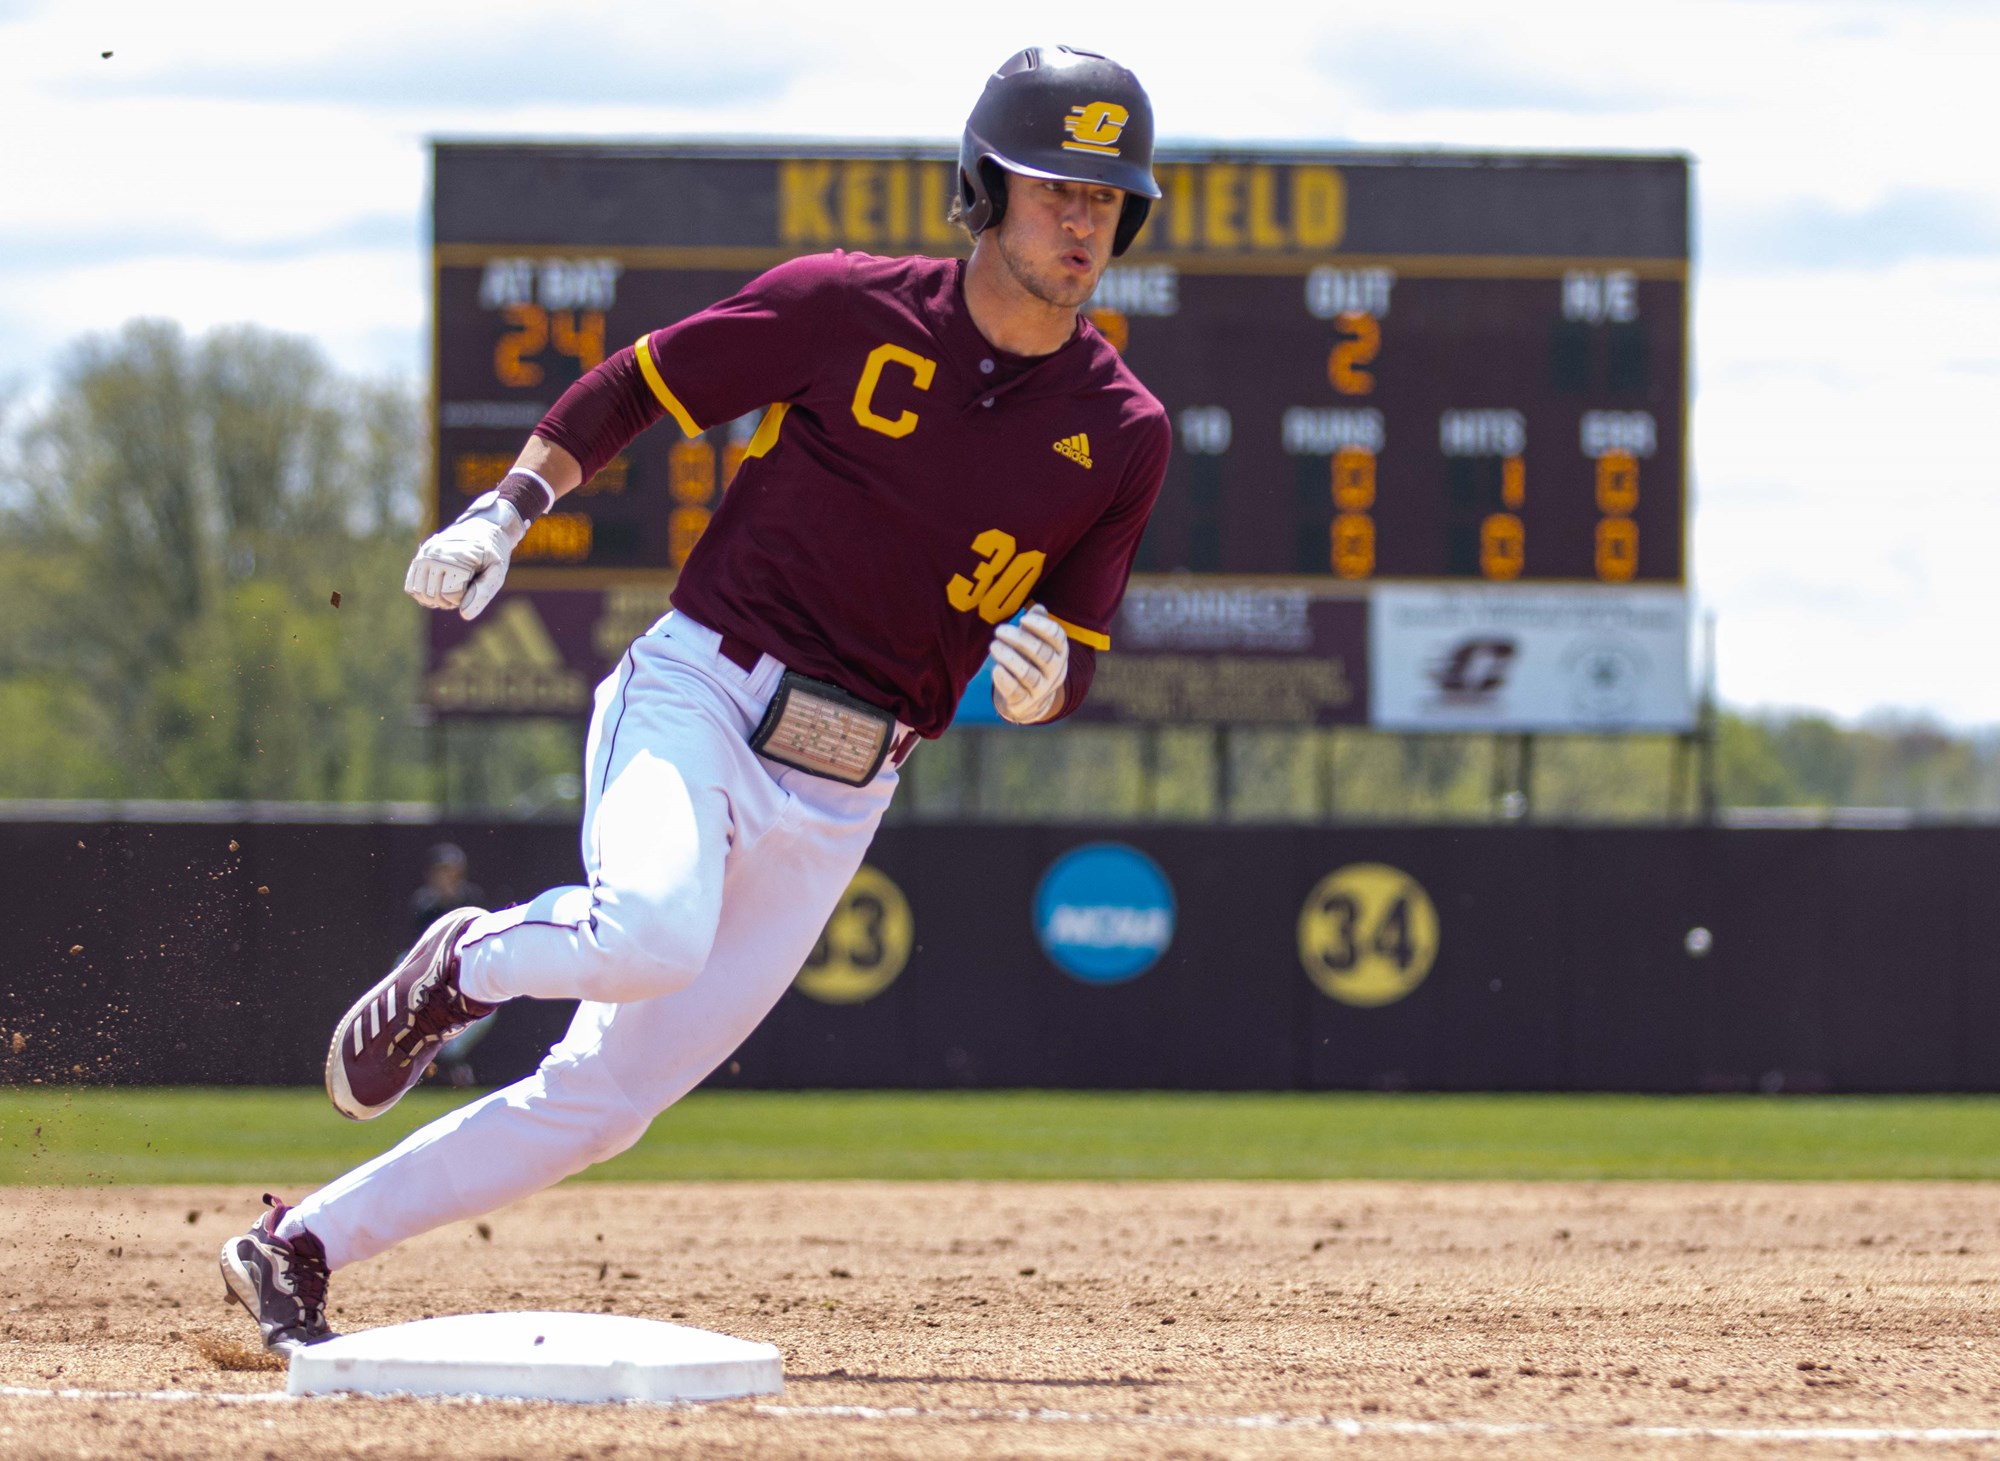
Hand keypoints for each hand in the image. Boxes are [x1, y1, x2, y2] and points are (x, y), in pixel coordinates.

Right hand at [404, 495, 528, 619]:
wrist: (481, 530)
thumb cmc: (491, 554)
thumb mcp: (497, 571)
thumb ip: (483, 593)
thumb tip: (464, 615)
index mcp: (455, 556)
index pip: (451, 594)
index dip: (465, 597)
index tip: (475, 584)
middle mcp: (435, 554)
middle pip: (435, 596)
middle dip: (451, 600)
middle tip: (465, 588)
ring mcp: (423, 555)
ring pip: (421, 594)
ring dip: (437, 599)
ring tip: (452, 588)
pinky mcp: (417, 559)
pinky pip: (411, 587)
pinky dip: (424, 595)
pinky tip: (439, 589)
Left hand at [989, 605, 1069, 723]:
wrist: (1032, 701)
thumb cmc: (1032, 661)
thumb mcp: (1038, 642)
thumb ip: (1037, 624)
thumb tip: (1038, 608)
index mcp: (1060, 651)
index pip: (1057, 637)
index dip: (1041, 626)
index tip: (1023, 619)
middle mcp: (1055, 671)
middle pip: (1041, 653)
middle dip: (1019, 640)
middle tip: (999, 631)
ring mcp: (1041, 689)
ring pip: (1027, 674)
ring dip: (1009, 658)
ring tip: (993, 646)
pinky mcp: (1025, 703)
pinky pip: (1016, 692)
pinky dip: (1005, 680)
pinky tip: (996, 669)